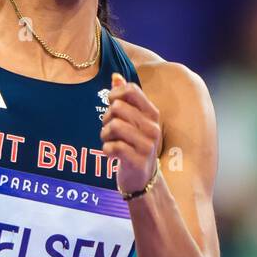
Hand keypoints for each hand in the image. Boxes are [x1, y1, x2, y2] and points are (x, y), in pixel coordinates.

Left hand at [100, 72, 161, 193]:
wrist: (142, 180)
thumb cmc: (134, 146)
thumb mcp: (133, 122)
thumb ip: (125, 99)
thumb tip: (116, 76)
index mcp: (152, 113)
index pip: (131, 90)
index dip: (114, 94)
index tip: (110, 105)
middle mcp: (152, 127)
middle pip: (118, 107)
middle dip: (106, 118)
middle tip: (109, 130)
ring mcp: (146, 145)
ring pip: (114, 125)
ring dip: (104, 135)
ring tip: (109, 142)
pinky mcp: (137, 160)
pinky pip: (112, 146)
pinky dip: (106, 150)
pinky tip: (111, 155)